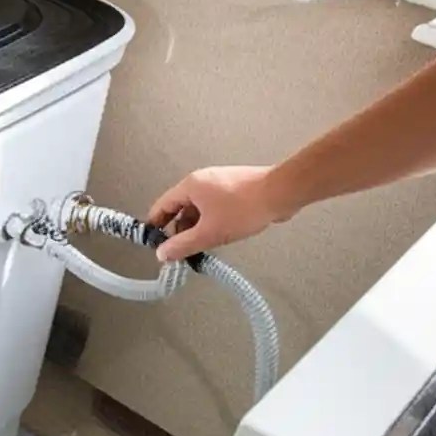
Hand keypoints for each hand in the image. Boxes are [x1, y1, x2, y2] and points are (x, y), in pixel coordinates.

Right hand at [147, 166, 289, 261]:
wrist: (281, 193)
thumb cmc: (243, 209)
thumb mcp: (209, 233)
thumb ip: (182, 245)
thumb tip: (162, 254)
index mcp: (190, 186)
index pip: (162, 205)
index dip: (155, 225)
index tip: (154, 242)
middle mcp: (202, 180)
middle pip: (180, 207)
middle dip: (179, 230)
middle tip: (182, 250)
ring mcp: (220, 183)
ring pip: (199, 208)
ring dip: (197, 227)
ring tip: (202, 246)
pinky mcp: (235, 188)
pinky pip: (215, 206)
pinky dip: (212, 221)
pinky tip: (220, 235)